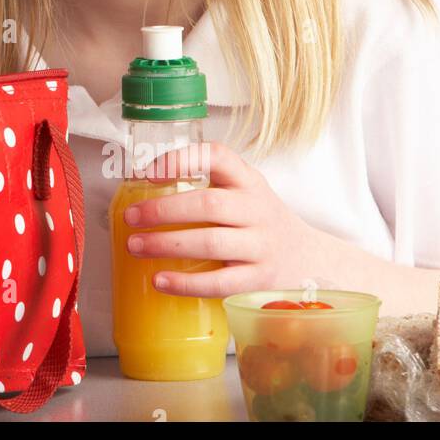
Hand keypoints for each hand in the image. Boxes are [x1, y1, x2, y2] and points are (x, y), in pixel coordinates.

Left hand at [120, 141, 338, 298]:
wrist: (309, 260)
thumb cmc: (258, 222)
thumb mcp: (243, 192)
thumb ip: (206, 185)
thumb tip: (138, 192)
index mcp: (248, 181)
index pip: (218, 157)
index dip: (182, 159)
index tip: (148, 172)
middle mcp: (257, 209)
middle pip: (208, 204)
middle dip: (163, 210)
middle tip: (130, 216)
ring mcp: (260, 246)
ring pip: (211, 242)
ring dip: (167, 244)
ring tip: (135, 246)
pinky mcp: (258, 279)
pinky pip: (219, 282)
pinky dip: (186, 282)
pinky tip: (159, 280)